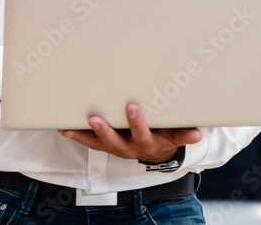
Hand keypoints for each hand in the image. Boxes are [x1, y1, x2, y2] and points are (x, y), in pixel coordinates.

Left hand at [59, 103, 201, 162]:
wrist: (156, 153)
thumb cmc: (164, 137)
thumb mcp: (175, 136)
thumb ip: (184, 135)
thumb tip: (197, 135)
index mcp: (146, 144)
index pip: (141, 134)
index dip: (136, 123)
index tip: (132, 107)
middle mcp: (128, 148)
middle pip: (114, 142)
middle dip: (104, 131)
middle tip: (95, 118)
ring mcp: (115, 147)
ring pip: (98, 144)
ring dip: (84, 135)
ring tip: (69, 127)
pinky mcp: (105, 145)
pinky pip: (89, 142)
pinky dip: (76, 135)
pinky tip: (63, 127)